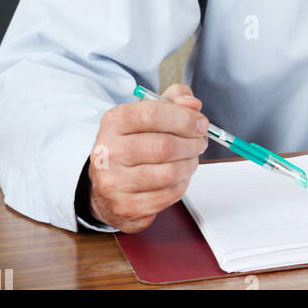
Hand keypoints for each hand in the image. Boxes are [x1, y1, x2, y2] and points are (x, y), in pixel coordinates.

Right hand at [87, 82, 208, 231]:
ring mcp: (114, 183)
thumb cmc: (132, 144)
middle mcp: (109, 152)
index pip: (153, 114)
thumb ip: (174, 100)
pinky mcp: (125, 207)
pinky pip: (167, 196)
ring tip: (191, 159)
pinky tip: (179, 177)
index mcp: (114, 122)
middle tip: (200, 143)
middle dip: (192, 144)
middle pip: (164, 146)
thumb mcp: (149, 113)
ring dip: (189, 165)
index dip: (184, 118)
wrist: (106, 185)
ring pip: (168, 173)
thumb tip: (193, 105)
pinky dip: (181, 185)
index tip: (201, 124)